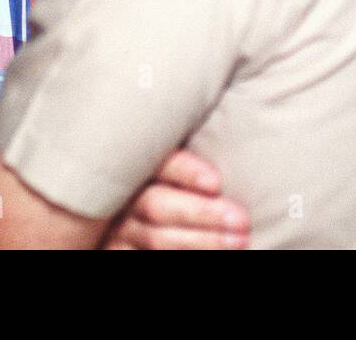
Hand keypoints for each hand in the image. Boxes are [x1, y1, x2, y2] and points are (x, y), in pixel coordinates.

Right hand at [103, 150, 249, 248]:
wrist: (120, 213)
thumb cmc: (156, 175)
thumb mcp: (157, 154)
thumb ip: (175, 140)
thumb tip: (225, 99)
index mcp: (129, 162)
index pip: (154, 162)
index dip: (184, 171)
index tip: (216, 182)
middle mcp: (117, 197)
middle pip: (155, 205)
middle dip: (200, 213)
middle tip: (239, 219)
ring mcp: (116, 230)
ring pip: (156, 238)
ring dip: (201, 241)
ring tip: (239, 239)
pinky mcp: (117, 251)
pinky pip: (147, 257)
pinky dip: (182, 255)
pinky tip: (213, 253)